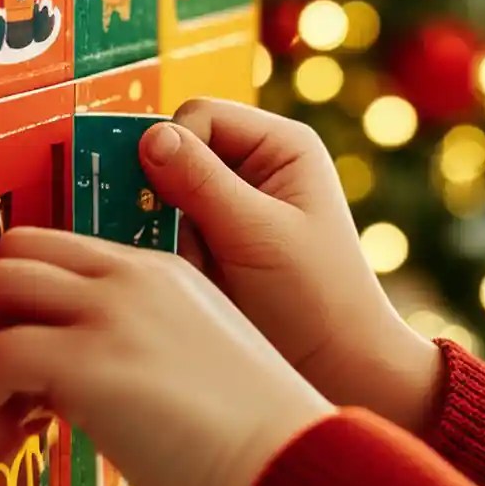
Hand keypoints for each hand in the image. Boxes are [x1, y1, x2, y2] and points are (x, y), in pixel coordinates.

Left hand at [0, 227, 332, 485]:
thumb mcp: (199, 358)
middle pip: (15, 250)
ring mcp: (108, 314)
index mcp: (161, 274)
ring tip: (11, 414)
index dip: (30, 300)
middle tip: (11, 377)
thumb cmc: (258, 438)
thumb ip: (143, 347)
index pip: (62, 249)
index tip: (37, 357)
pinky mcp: (85, 361)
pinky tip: (11, 444)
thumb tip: (85, 386)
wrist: (293, 465)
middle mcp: (131, 280)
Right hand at [138, 99, 441, 433]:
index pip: (200, 116)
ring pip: (162, 195)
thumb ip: (202, 182)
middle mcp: (254, 166)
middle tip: (172, 237)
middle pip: (175, 152)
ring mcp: (230, 205)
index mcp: (280, 146)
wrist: (334, 369)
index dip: (173, 148)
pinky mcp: (213, 242)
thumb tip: (150, 137)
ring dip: (167, 230)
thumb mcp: (258, 233)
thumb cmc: (316, 298)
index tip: (163, 197)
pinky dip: (169, 253)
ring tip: (197, 268)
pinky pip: (166, 230)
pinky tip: (195, 281)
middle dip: (165, 195)